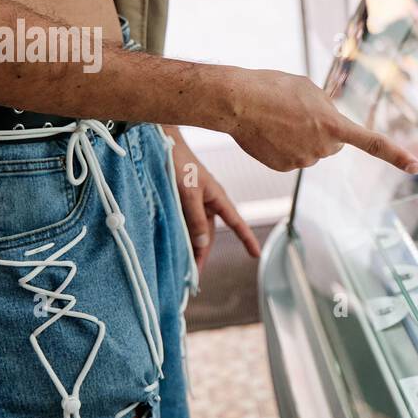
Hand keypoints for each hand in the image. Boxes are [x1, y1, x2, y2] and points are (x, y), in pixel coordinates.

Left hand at [164, 127, 261, 271]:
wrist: (161, 141)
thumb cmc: (179, 163)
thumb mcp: (188, 193)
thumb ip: (195, 219)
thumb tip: (203, 244)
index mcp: (218, 198)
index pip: (237, 223)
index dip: (247, 239)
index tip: (255, 255)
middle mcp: (209, 201)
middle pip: (210, 234)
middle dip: (203, 254)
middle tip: (193, 276)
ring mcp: (196, 200)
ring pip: (196, 229)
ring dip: (191, 246)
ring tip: (182, 266)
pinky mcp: (182, 199)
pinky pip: (186, 222)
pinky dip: (182, 235)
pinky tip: (174, 245)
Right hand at [223, 71, 417, 174]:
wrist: (238, 102)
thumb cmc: (274, 87)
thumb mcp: (310, 89)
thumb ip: (327, 107)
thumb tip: (329, 120)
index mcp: (334, 126)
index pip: (372, 144)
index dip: (396, 155)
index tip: (416, 167)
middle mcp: (323, 148)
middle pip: (334, 144)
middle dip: (323, 131)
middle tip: (298, 113)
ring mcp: (304, 161)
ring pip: (312, 150)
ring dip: (301, 136)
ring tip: (278, 118)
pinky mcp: (284, 168)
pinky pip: (292, 157)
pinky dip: (283, 146)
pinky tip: (269, 131)